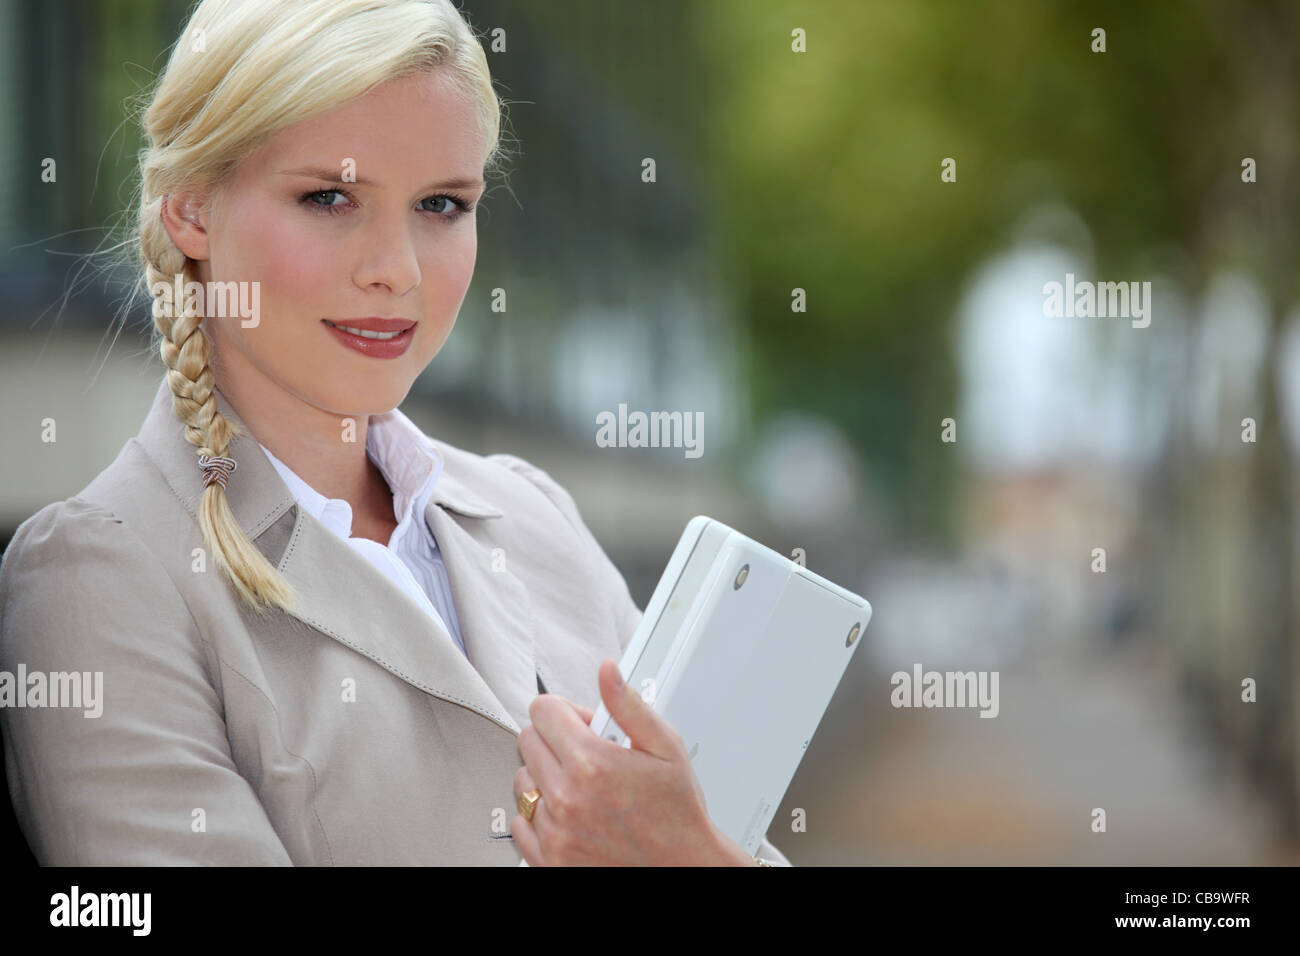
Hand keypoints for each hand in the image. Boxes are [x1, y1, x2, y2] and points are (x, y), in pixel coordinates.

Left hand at [511, 658, 756, 865]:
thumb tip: (608, 671)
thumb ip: (629, 705)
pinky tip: (571, 813)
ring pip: (522, 780)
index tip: (583, 724)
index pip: (543, 710)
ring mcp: (554, 830)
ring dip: (546, 777)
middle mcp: (566, 797)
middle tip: (588, 754)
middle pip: (528, 740)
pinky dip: (540, 815)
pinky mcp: (548, 858)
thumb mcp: (666, 747)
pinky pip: (521, 821)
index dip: (566, 712)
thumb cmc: (677, 813)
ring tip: (582, 786)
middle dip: (556, 740)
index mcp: (592, 763)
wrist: (681, 868)